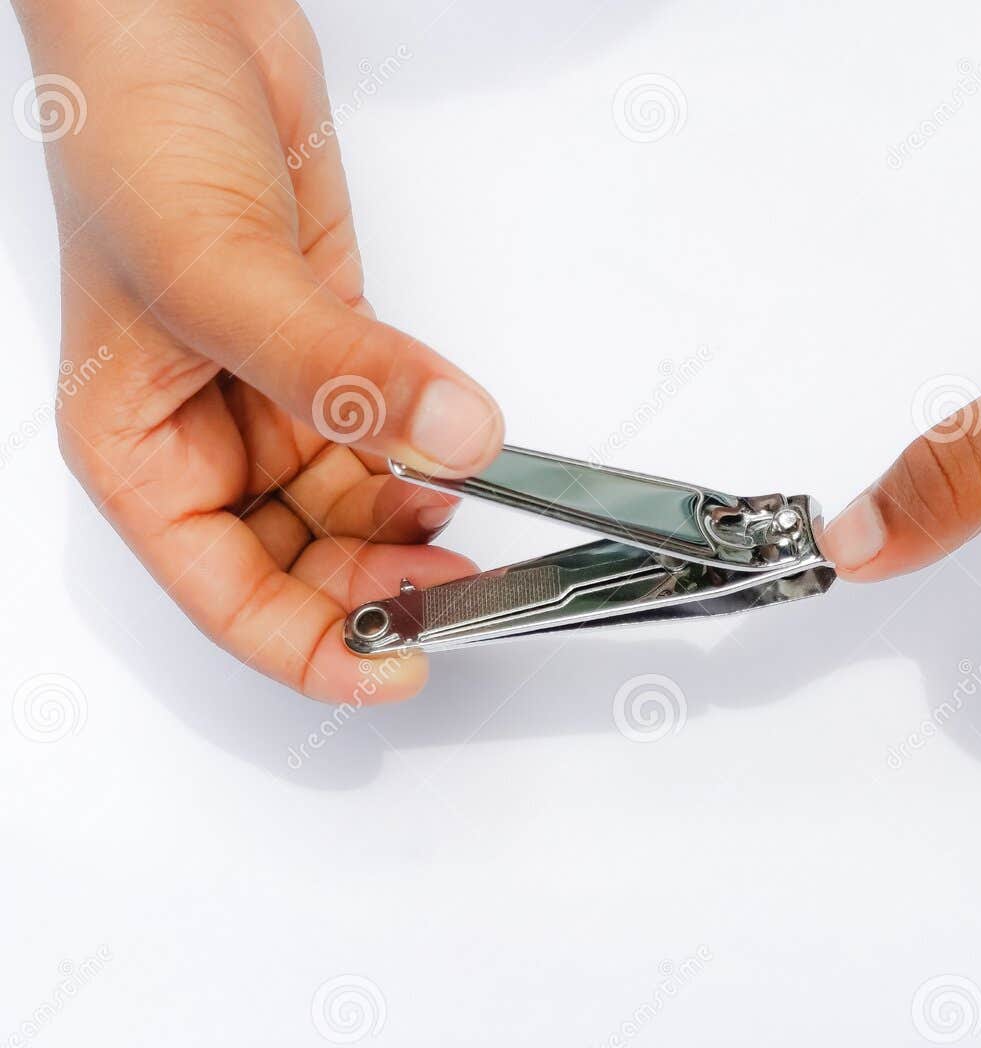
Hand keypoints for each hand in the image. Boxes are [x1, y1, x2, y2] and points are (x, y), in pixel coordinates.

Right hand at [15, 0, 502, 701]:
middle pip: (299, 566)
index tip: (403, 665)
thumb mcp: (219, 271)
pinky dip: (427, 461)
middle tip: (461, 588)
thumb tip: (446, 437)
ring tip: (469, 523)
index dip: (314, 648)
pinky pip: (386, 441)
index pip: (226, 595)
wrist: (176, 14)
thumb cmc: (127, 127)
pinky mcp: (335, 353)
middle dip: (377, 590)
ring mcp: (273, 398)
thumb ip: (339, 367)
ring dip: (411, 530)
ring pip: (351, 512)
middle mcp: (204, 439)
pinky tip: (462, 459)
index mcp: (137, 450)